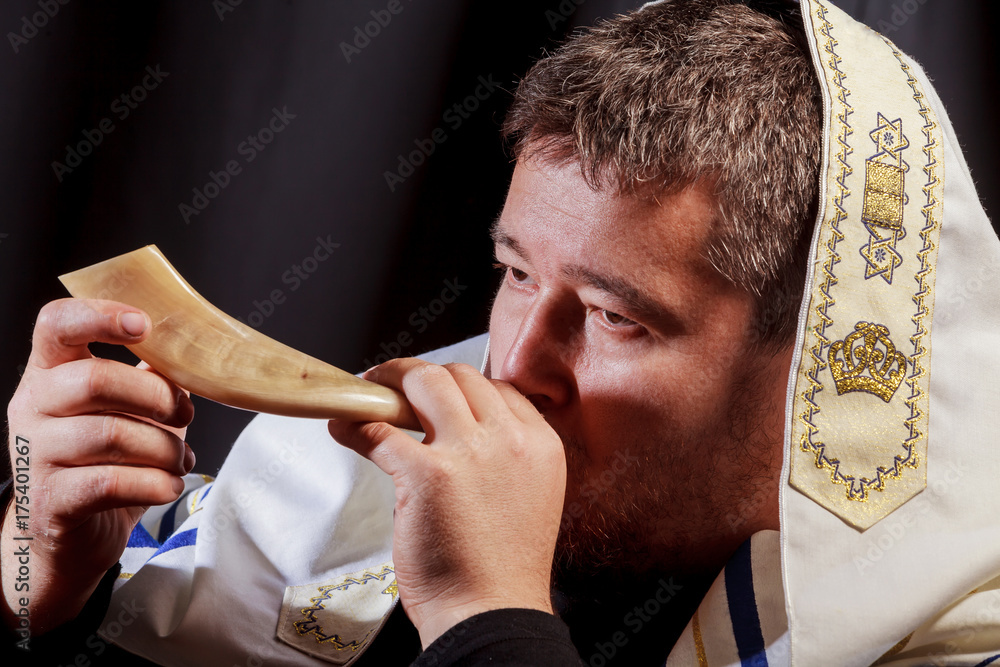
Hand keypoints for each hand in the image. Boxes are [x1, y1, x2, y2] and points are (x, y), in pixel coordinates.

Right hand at [1, 299, 194, 635]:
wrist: (72, 536)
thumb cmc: (107, 461)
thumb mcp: (127, 410)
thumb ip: (150, 375)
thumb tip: (195, 347)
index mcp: (50, 371)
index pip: (56, 324)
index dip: (99, 315)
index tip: (144, 325)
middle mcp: (32, 406)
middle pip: (95, 380)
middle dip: (158, 397)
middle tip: (184, 415)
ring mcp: (33, 454)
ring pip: (110, 435)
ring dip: (164, 448)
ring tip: (180, 459)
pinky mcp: (50, 500)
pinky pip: (110, 482)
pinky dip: (154, 484)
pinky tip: (167, 485)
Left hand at [328, 360, 565, 647]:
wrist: (491, 613)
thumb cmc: (503, 569)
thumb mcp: (530, 495)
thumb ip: (505, 457)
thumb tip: (462, 432)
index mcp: (540, 445)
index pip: (498, 388)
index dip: (461, 386)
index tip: (435, 394)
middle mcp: (510, 440)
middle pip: (459, 376)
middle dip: (420, 374)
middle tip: (393, 383)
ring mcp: (469, 453)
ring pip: (424, 383)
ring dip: (389, 382)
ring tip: (368, 391)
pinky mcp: (426, 474)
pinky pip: (381, 430)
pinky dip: (355, 424)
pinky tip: (344, 428)